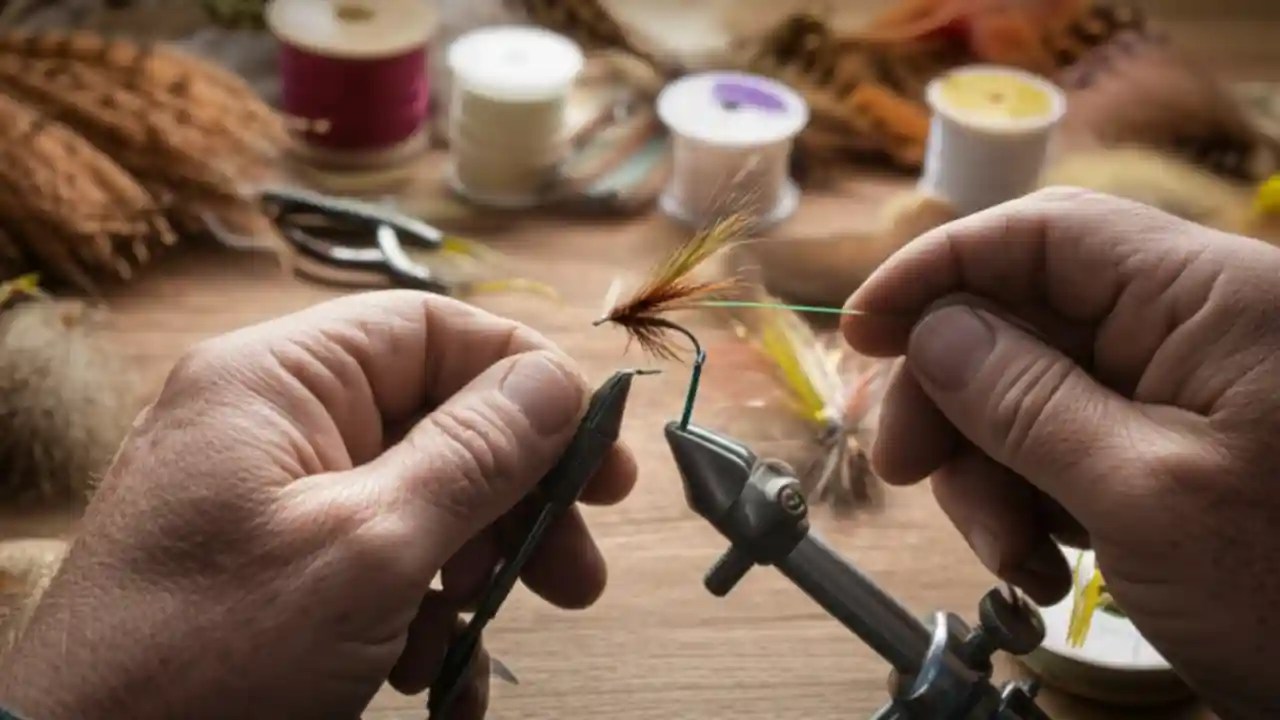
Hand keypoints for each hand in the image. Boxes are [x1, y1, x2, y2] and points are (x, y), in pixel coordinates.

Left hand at [0, 291, 635, 719]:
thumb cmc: (207, 655)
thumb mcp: (369, 549)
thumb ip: (474, 455)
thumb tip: (559, 381)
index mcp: (279, 381)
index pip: (433, 331)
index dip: (527, 383)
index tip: (597, 458)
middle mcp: (274, 426)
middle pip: (438, 422)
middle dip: (516, 500)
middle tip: (575, 570)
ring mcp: (270, 503)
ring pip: (418, 503)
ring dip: (473, 572)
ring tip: (491, 634)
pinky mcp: (272, 573)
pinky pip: (377, 564)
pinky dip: (421, 616)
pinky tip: (436, 679)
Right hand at [842, 188, 1279, 718]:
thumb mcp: (1143, 497)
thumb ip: (1026, 403)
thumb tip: (929, 331)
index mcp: (1210, 300)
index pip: (1045, 235)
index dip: (939, 270)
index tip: (862, 328)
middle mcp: (1190, 330)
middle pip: (1022, 320)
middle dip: (953, 399)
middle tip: (902, 466)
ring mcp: (1174, 395)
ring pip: (1026, 395)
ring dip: (987, 473)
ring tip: (1009, 552)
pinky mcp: (1159, 453)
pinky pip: (1056, 450)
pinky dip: (1025, 503)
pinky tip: (1039, 561)